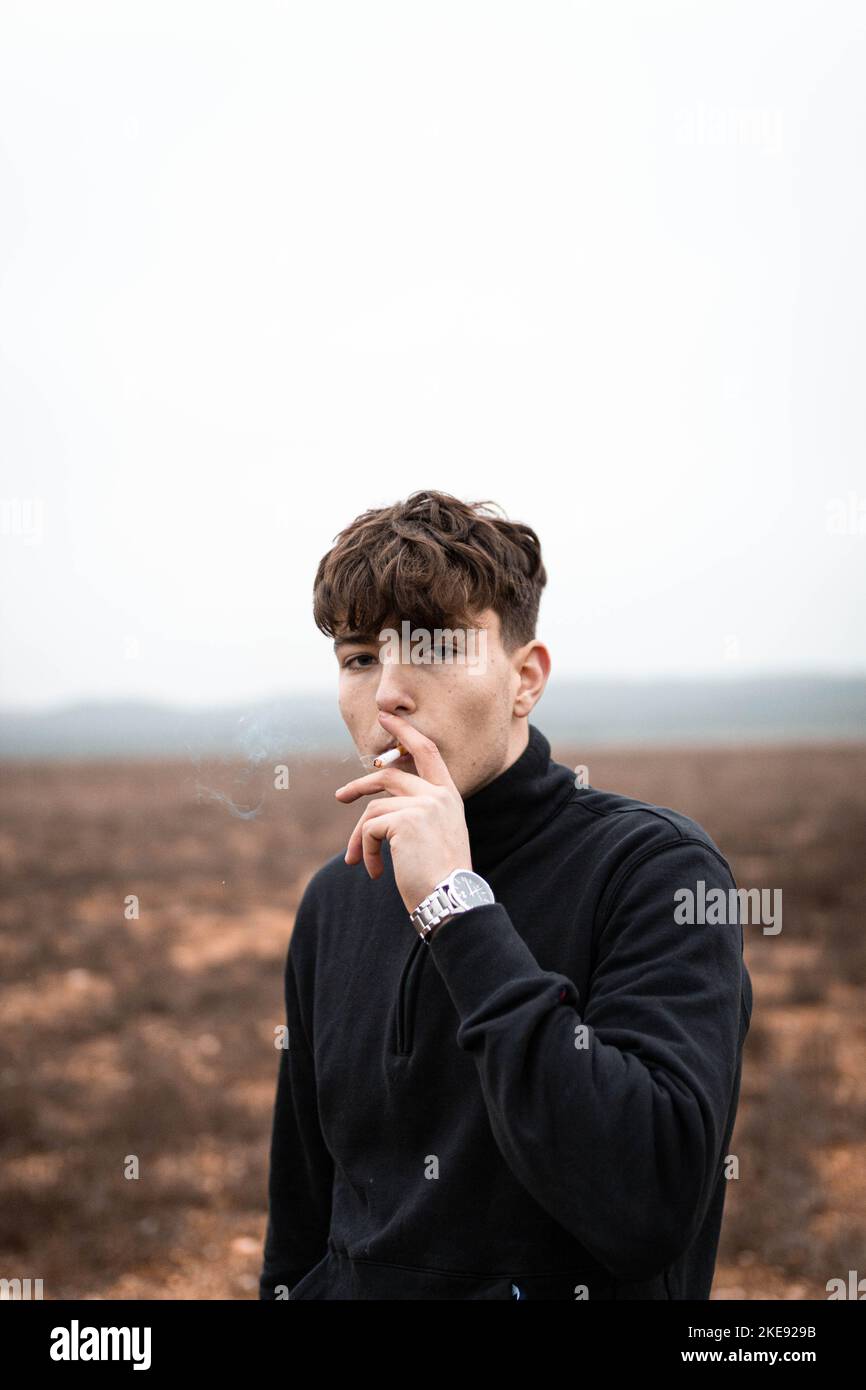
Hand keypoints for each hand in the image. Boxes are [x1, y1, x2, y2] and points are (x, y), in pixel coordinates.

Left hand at [334, 711, 471, 918]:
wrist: (450, 898)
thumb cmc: (441, 877)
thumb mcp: (435, 838)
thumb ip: (417, 816)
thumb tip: (377, 811)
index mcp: (449, 797)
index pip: (427, 752)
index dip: (406, 733)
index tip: (386, 718)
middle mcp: (439, 795)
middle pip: (389, 775)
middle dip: (360, 784)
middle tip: (340, 796)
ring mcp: (423, 805)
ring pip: (373, 809)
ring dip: (360, 837)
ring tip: (358, 862)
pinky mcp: (405, 820)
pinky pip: (370, 828)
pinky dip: (366, 850)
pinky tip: (375, 871)